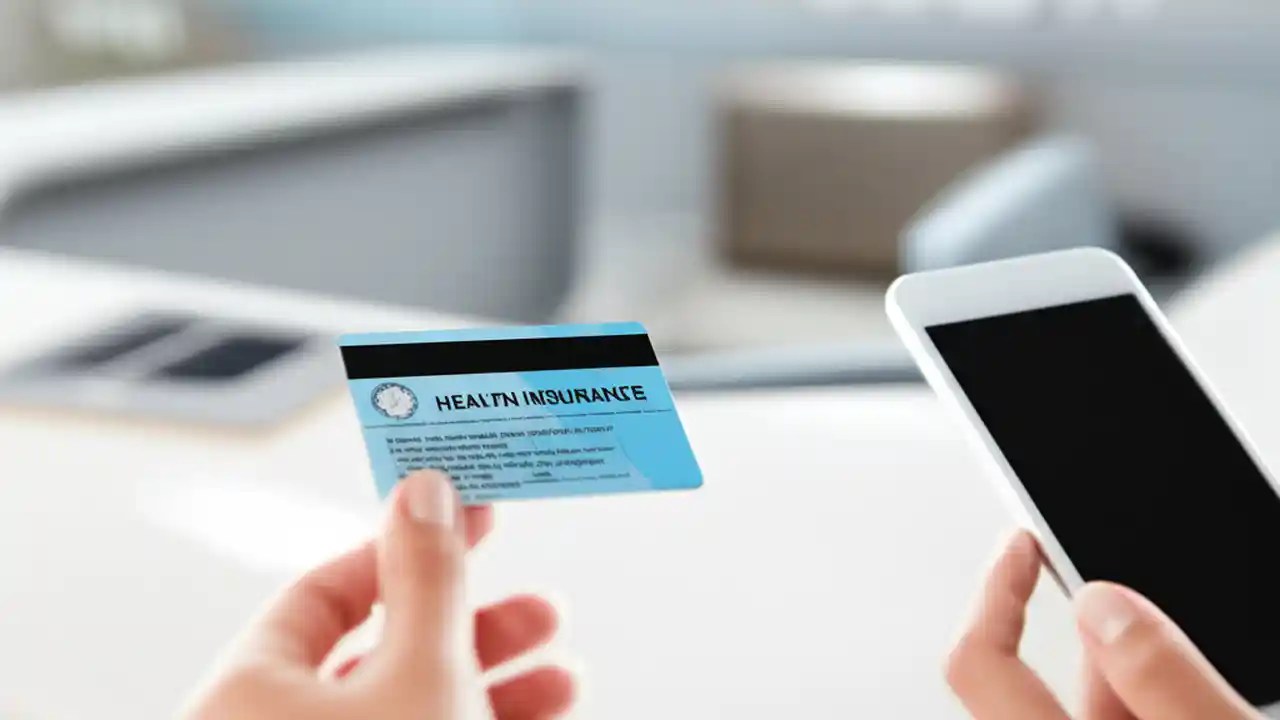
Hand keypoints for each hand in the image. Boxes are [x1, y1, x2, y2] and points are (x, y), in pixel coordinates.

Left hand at [182, 470, 575, 718]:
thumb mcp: (424, 674)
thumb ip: (428, 578)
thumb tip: (425, 491)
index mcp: (246, 692)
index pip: (328, 588)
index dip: (411, 547)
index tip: (472, 520)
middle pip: (381, 650)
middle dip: (476, 624)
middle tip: (539, 607)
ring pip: (407, 705)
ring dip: (492, 680)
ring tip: (562, 673)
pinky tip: (538, 712)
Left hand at [946, 531, 1260, 719]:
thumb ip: (1162, 681)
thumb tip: (1104, 606)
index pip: (976, 662)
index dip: (994, 590)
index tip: (1020, 542)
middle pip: (1051, 677)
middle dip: (1103, 636)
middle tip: (1153, 598)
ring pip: (1095, 703)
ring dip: (1137, 674)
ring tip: (1206, 664)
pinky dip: (1149, 700)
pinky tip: (1203, 695)